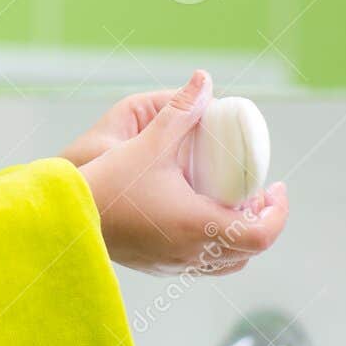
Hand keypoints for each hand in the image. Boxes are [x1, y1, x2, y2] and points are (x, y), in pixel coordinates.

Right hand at [77, 69, 288, 275]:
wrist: (67, 217)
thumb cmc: (109, 182)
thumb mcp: (149, 142)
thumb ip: (180, 111)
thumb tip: (204, 79)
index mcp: (199, 225)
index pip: (263, 233)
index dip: (278, 212)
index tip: (276, 188)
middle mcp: (193, 252)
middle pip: (249, 248)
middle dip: (260, 219)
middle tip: (255, 192)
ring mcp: (175, 264)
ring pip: (226, 262)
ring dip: (237, 235)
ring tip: (228, 204)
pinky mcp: (157, 266)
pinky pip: (201, 264)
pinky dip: (212, 245)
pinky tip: (195, 216)